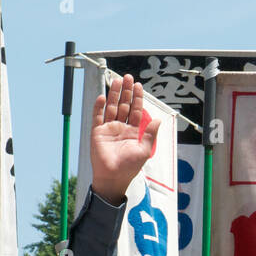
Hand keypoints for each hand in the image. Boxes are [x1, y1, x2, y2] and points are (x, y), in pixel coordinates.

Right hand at [89, 73, 160, 204]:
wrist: (113, 178)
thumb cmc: (129, 167)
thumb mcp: (144, 150)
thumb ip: (150, 134)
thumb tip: (158, 120)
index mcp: (132, 132)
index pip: (135, 110)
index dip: (137, 98)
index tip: (138, 86)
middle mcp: (120, 128)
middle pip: (123, 105)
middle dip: (126, 91)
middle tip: (128, 77)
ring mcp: (108, 129)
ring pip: (111, 107)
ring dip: (114, 94)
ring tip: (117, 81)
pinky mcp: (97, 132)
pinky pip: (97, 116)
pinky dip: (99, 107)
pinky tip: (103, 97)